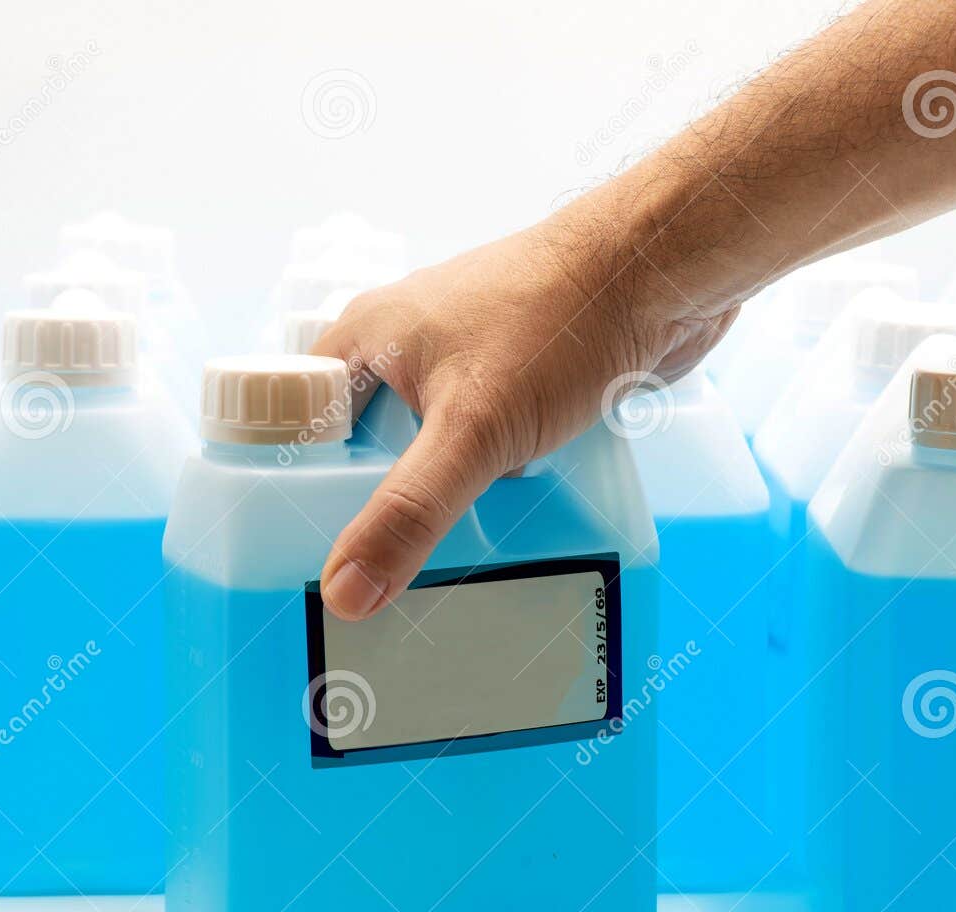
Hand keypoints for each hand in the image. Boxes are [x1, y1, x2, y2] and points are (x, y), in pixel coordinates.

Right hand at [312, 211, 736, 620]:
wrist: (661, 273)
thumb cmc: (557, 321)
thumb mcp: (470, 431)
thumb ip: (408, 512)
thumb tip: (345, 594)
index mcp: (365, 337)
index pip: (297, 423)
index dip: (294, 486)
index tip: (301, 553)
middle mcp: (406, 346)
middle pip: (365, 447)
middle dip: (374, 507)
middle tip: (372, 582)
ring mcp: (465, 362)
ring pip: (432, 450)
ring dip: (440, 499)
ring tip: (435, 567)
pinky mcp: (518, 380)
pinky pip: (485, 446)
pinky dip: (491, 482)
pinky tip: (502, 524)